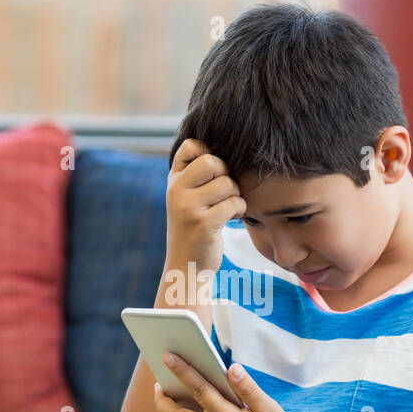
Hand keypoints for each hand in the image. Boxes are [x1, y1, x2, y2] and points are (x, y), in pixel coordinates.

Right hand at [164, 138, 244, 275]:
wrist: (186, 267)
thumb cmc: (194, 228)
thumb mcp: (187, 197)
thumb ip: (196, 174)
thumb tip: (228, 144)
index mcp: (173, 181)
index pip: (191, 146)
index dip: (209, 153)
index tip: (214, 173)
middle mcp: (176, 191)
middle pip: (212, 161)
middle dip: (226, 175)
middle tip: (225, 192)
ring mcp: (188, 207)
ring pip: (227, 183)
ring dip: (235, 195)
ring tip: (227, 208)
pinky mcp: (203, 224)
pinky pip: (234, 203)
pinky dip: (239, 210)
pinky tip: (231, 218)